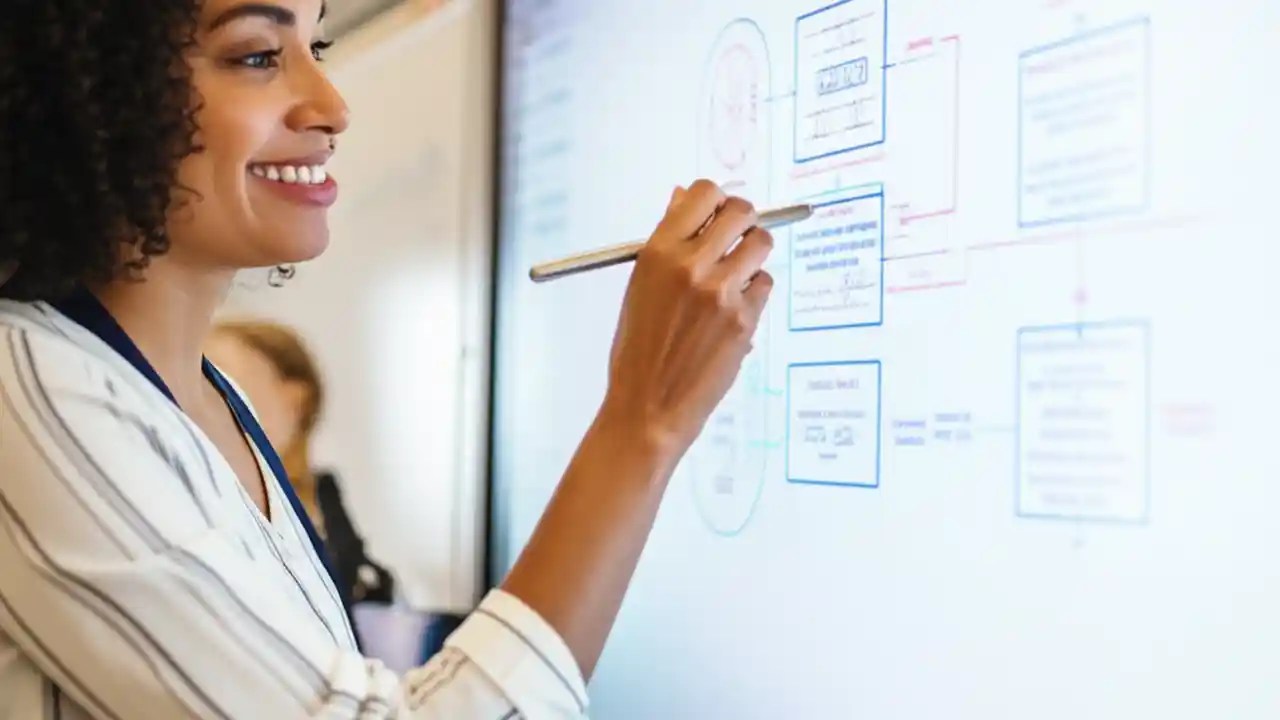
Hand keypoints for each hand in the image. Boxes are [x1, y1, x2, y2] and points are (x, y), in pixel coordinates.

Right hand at [601, 179, 774, 458]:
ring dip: (753, 254)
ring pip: (761, 244)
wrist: (647, 407)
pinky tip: (732, 311)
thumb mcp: (640, 287)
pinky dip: (754, 293)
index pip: (703, 193)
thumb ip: (667, 243)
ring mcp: (721, 293)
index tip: (718, 213)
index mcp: (658, 252)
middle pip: (741, 211)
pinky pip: (764, 285)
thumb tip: (683, 197)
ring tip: (735, 276)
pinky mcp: (744, 320)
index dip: (716, 200)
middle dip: (743, 220)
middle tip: (736, 237)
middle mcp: (690, 266)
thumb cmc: (638, 351)